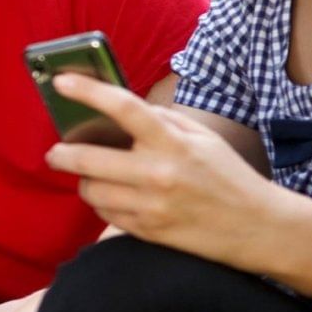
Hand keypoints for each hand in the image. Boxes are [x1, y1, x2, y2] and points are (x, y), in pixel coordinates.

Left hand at [43, 74, 280, 268]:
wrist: (256, 227)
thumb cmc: (227, 175)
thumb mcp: (202, 138)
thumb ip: (163, 121)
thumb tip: (120, 110)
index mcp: (173, 143)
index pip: (124, 109)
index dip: (88, 92)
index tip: (62, 81)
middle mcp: (158, 173)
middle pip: (88, 159)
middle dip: (61, 154)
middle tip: (55, 152)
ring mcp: (150, 205)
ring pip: (90, 191)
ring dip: (85, 181)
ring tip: (93, 176)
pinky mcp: (146, 230)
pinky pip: (105, 214)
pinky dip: (102, 203)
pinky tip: (113, 196)